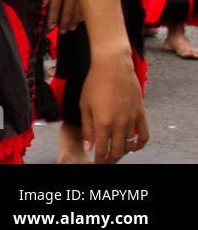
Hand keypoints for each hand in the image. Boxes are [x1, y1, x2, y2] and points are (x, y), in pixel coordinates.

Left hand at [45, 0, 81, 32]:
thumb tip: (44, 6)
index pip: (54, 7)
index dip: (52, 18)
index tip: (51, 26)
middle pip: (67, 12)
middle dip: (64, 23)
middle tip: (62, 31)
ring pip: (78, 10)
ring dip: (74, 21)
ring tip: (70, 28)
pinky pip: (86, 5)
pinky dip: (83, 13)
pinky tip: (81, 20)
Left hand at [80, 47, 148, 162]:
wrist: (113, 66)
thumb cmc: (94, 83)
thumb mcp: (84, 105)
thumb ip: (87, 128)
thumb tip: (88, 147)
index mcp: (103, 121)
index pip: (101, 148)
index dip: (99, 159)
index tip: (96, 163)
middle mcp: (119, 123)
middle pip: (117, 150)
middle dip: (110, 159)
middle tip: (105, 161)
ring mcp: (132, 119)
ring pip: (130, 144)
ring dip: (123, 152)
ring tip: (116, 153)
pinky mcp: (141, 113)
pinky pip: (144, 135)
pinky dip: (140, 145)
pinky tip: (134, 147)